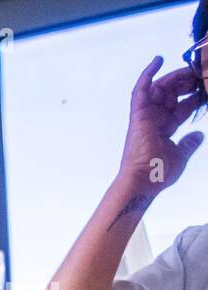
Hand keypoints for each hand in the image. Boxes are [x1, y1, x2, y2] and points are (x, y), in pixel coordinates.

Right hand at [117, 56, 204, 195]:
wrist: (144, 181)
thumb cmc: (158, 173)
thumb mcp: (181, 155)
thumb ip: (189, 144)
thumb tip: (198, 135)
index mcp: (164, 129)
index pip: (181, 107)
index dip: (195, 97)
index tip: (207, 89)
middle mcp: (154, 120)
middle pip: (172, 94)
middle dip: (187, 83)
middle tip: (202, 74)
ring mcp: (145, 116)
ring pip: (160, 88)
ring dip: (175, 76)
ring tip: (191, 68)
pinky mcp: (139, 113)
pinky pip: (141, 89)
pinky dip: (148, 73)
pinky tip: (159, 59)